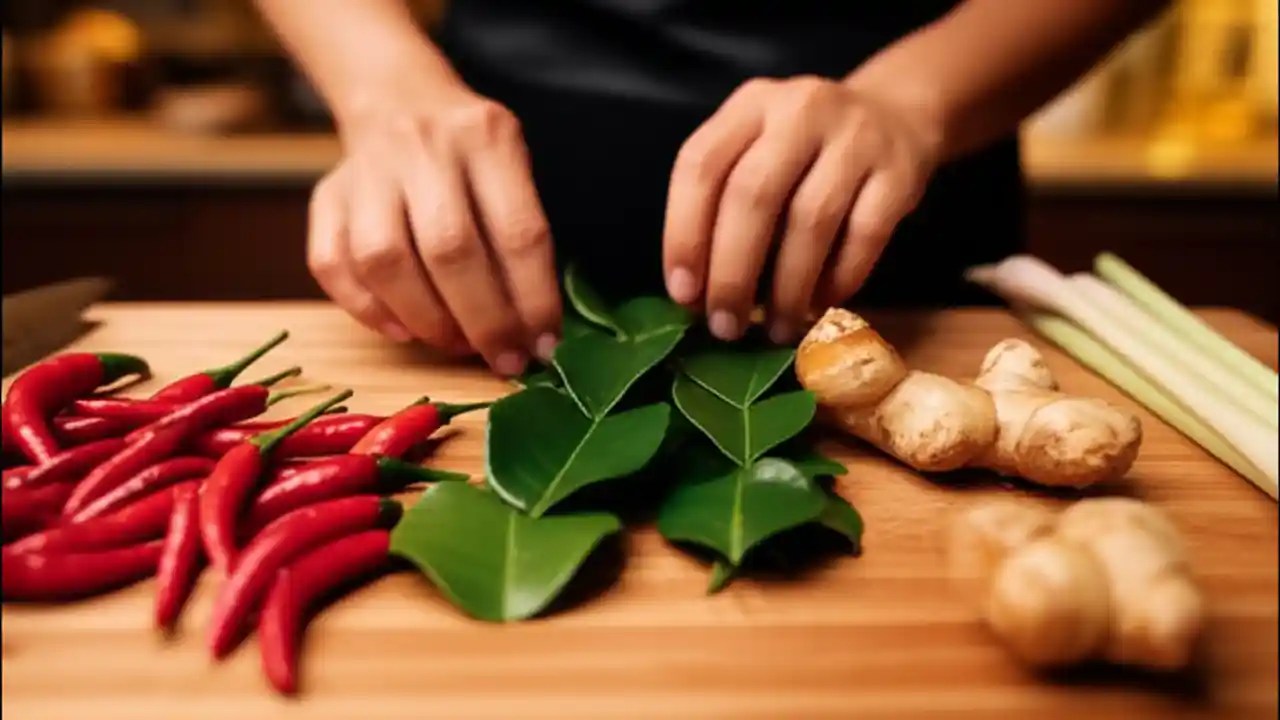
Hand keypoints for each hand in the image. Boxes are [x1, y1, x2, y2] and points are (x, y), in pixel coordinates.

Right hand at [308, 81, 560, 375]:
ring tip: (454, 343)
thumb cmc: (470, 154)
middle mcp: (423, 147)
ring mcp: (367, 171)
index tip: (542, 346)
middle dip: (483, 321)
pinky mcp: (326, 197)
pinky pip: (333, 265)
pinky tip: (403, 328)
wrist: (398, 99)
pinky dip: (368, 310)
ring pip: (384, 260)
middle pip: (450, 249)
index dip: (533, 301)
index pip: (517, 232)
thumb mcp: (513, 170)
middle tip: (503, 359)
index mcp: (486, 138)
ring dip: (425, 320)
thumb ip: (522, 242)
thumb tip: (533, 334)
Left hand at [662, 75, 940, 343]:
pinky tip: (822, 304)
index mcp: (750, 105)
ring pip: (811, 220)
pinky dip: (840, 278)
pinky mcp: (900, 171)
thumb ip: (724, 201)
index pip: (701, 165)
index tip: (684, 294)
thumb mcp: (758, 148)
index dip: (684, 234)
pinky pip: (865, 234)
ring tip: (777, 327)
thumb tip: (700, 292)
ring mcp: (855, 137)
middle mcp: (800, 111)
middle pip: (753, 195)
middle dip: (732, 272)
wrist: (896, 114)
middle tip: (726, 326)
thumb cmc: (806, 149)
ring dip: (788, 287)